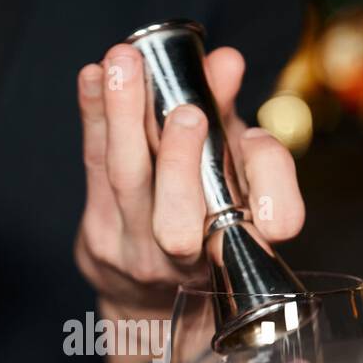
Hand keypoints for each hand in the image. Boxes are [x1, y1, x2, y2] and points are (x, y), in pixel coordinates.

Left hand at [74, 43, 303, 313]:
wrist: (149, 299)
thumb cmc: (204, 227)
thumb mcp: (233, 181)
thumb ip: (227, 119)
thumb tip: (225, 62)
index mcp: (242, 243)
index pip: (271, 218)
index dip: (272, 187)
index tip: (256, 142)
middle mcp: (189, 258)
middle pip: (178, 218)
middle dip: (181, 162)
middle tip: (187, 112)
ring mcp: (135, 251)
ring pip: (128, 181)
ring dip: (124, 116)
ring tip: (123, 62)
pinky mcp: (97, 235)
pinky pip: (94, 168)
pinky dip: (93, 116)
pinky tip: (90, 77)